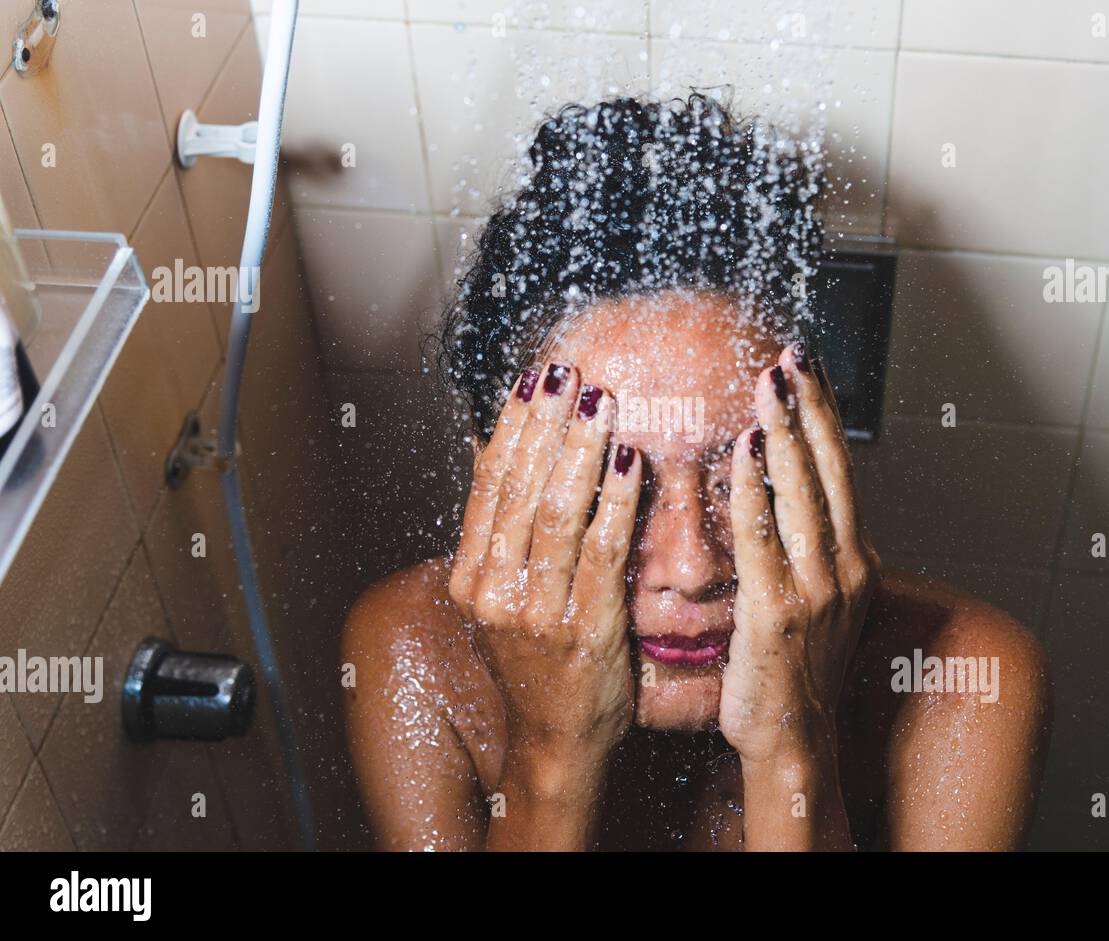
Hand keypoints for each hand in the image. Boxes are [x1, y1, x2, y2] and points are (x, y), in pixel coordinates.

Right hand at [448, 362, 640, 820]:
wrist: (556, 741)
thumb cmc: (538, 663)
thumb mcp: (503, 597)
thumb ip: (501, 530)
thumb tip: (491, 450)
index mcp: (473, 577)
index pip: (489, 485)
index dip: (512, 426)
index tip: (532, 379)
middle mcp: (495, 591)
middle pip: (521, 488)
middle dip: (547, 424)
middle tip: (568, 372)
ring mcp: (536, 612)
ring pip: (556, 512)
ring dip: (580, 449)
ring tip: (599, 400)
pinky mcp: (583, 628)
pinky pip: (601, 551)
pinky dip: (615, 501)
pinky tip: (629, 460)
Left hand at [720, 342, 880, 768]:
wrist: (793, 740)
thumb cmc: (794, 670)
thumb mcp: (817, 602)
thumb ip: (810, 551)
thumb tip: (791, 498)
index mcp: (854, 560)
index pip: (841, 471)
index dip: (826, 417)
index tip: (810, 370)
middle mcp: (846, 568)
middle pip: (829, 470)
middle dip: (810, 408)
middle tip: (792, 357)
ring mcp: (816, 590)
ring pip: (803, 493)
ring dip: (785, 432)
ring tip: (771, 382)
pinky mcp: (777, 612)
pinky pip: (764, 536)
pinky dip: (756, 488)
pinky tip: (744, 448)